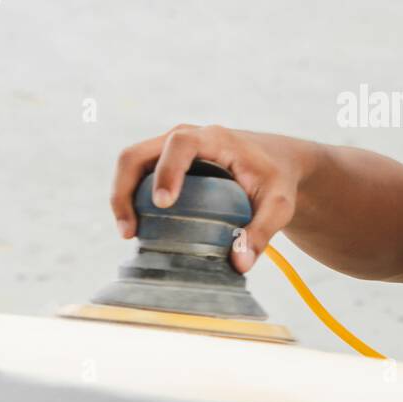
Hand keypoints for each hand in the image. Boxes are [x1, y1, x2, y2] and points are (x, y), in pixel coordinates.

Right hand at [110, 125, 299, 272]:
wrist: (275, 161)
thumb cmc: (277, 179)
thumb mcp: (280, 204)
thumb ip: (263, 231)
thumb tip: (238, 264)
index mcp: (214, 139)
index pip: (180, 144)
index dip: (167, 170)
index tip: (164, 204)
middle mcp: (186, 137)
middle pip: (138, 153)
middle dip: (125, 190)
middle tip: (130, 231)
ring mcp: (171, 148)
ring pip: (130, 164)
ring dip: (122, 197)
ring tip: (130, 234)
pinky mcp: (165, 162)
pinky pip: (137, 174)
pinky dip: (130, 198)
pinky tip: (137, 228)